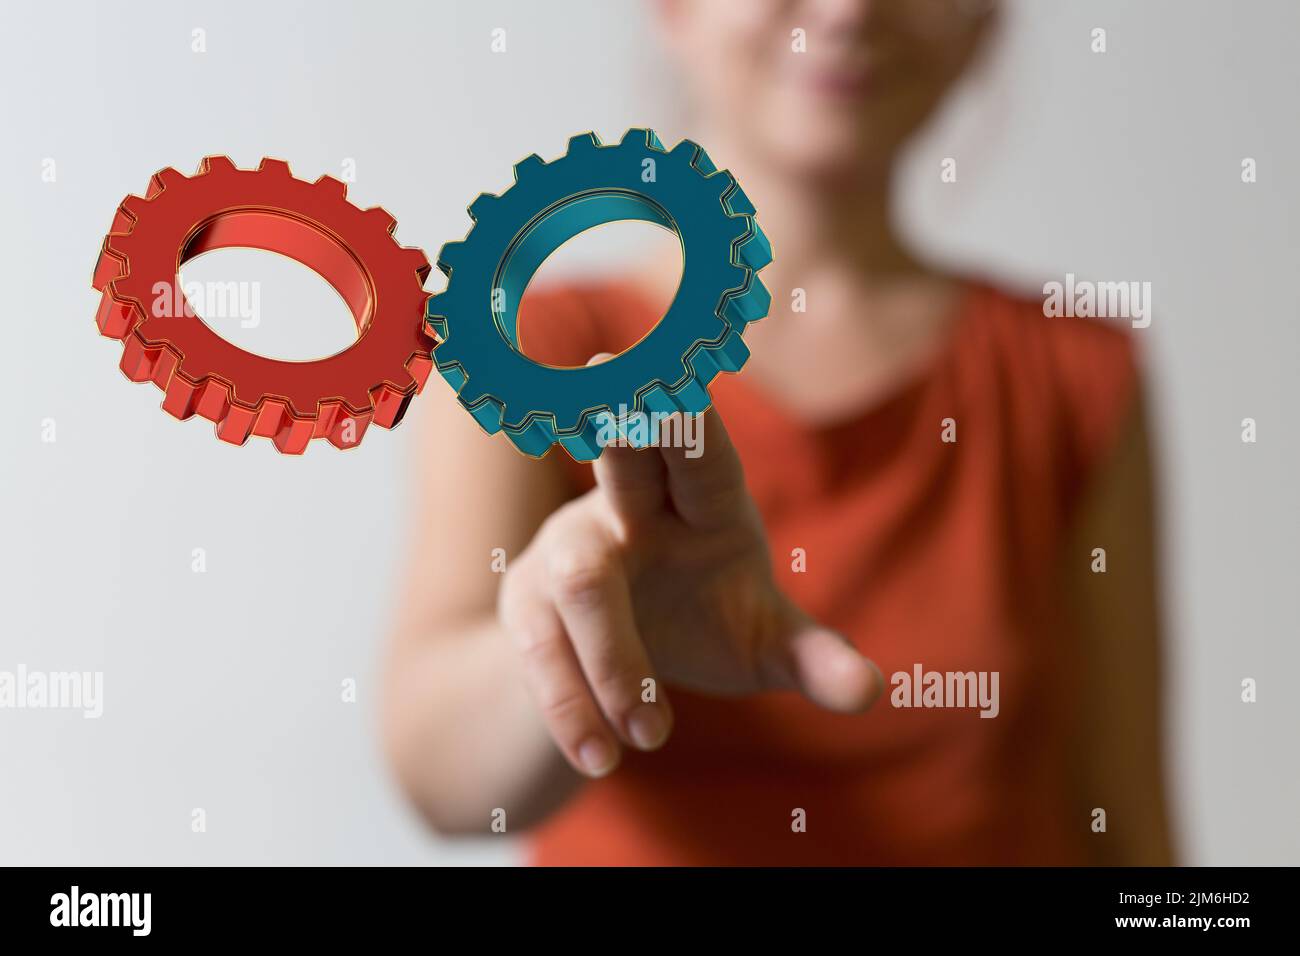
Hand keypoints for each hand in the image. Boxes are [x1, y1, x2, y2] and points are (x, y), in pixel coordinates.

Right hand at [498, 363, 883, 777]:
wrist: (614, 673)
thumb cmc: (705, 623)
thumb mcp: (764, 644)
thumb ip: (814, 660)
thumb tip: (875, 693)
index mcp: (704, 501)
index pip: (702, 453)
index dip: (690, 420)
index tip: (678, 379)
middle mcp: (632, 508)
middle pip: (624, 463)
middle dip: (619, 429)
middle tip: (608, 386)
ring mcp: (571, 550)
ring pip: (586, 582)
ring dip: (617, 658)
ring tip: (652, 734)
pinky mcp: (529, 607)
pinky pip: (543, 648)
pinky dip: (571, 702)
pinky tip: (597, 755)